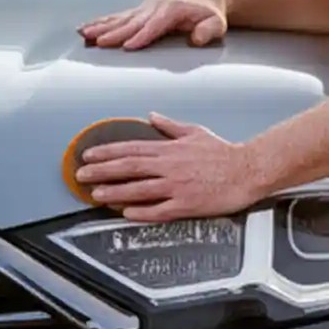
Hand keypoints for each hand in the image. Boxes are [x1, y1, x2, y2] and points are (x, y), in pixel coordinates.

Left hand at [75, 113, 267, 221]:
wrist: (247, 170)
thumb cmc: (223, 152)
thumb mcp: (195, 131)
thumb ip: (170, 126)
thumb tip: (152, 116)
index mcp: (169, 148)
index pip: (131, 148)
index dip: (107, 151)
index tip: (89, 154)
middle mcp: (169, 166)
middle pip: (129, 167)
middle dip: (102, 170)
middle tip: (81, 174)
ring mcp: (177, 186)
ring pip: (139, 189)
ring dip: (115, 191)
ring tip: (95, 194)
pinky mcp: (186, 204)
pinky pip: (159, 210)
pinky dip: (141, 211)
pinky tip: (126, 213)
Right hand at [77, 0, 226, 49]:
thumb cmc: (211, 15)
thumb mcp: (217, 24)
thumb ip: (208, 31)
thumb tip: (197, 39)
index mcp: (172, 10)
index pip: (154, 25)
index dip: (141, 36)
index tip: (128, 47)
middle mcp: (155, 6)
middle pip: (133, 22)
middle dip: (115, 33)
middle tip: (99, 43)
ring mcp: (146, 7)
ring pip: (121, 19)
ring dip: (102, 26)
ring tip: (84, 33)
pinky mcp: (140, 10)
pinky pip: (119, 17)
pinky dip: (103, 22)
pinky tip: (87, 28)